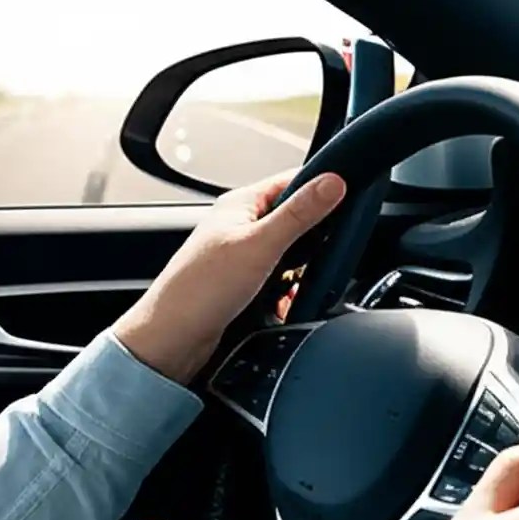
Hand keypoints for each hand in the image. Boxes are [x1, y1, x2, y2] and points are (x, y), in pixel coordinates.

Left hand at [113, 169, 345, 383]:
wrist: (171, 340)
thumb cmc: (198, 289)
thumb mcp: (260, 245)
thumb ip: (299, 214)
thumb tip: (333, 182)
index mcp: (240, 204)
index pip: (292, 180)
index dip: (321, 188)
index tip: (347, 199)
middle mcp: (240, 226)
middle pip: (294, 220)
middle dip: (313, 241)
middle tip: (320, 255)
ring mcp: (241, 256)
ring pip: (290, 255)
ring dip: (299, 272)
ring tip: (295, 285)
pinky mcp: (243, 285)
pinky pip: (279, 281)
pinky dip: (287, 293)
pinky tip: (285, 305)